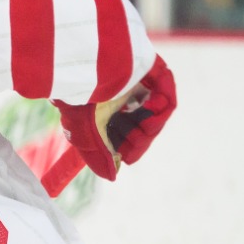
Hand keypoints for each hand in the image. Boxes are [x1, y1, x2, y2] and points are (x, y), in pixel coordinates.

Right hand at [55, 57, 176, 178]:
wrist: (83, 67)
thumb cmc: (77, 102)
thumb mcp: (85, 135)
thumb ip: (98, 156)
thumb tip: (112, 176)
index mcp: (101, 111)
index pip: (123, 134)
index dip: (128, 148)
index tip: (124, 157)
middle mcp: (119, 96)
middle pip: (142, 125)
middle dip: (141, 138)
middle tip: (135, 142)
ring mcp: (136, 82)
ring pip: (157, 111)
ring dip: (154, 122)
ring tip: (146, 118)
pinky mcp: (151, 68)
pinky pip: (166, 91)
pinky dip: (164, 104)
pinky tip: (154, 104)